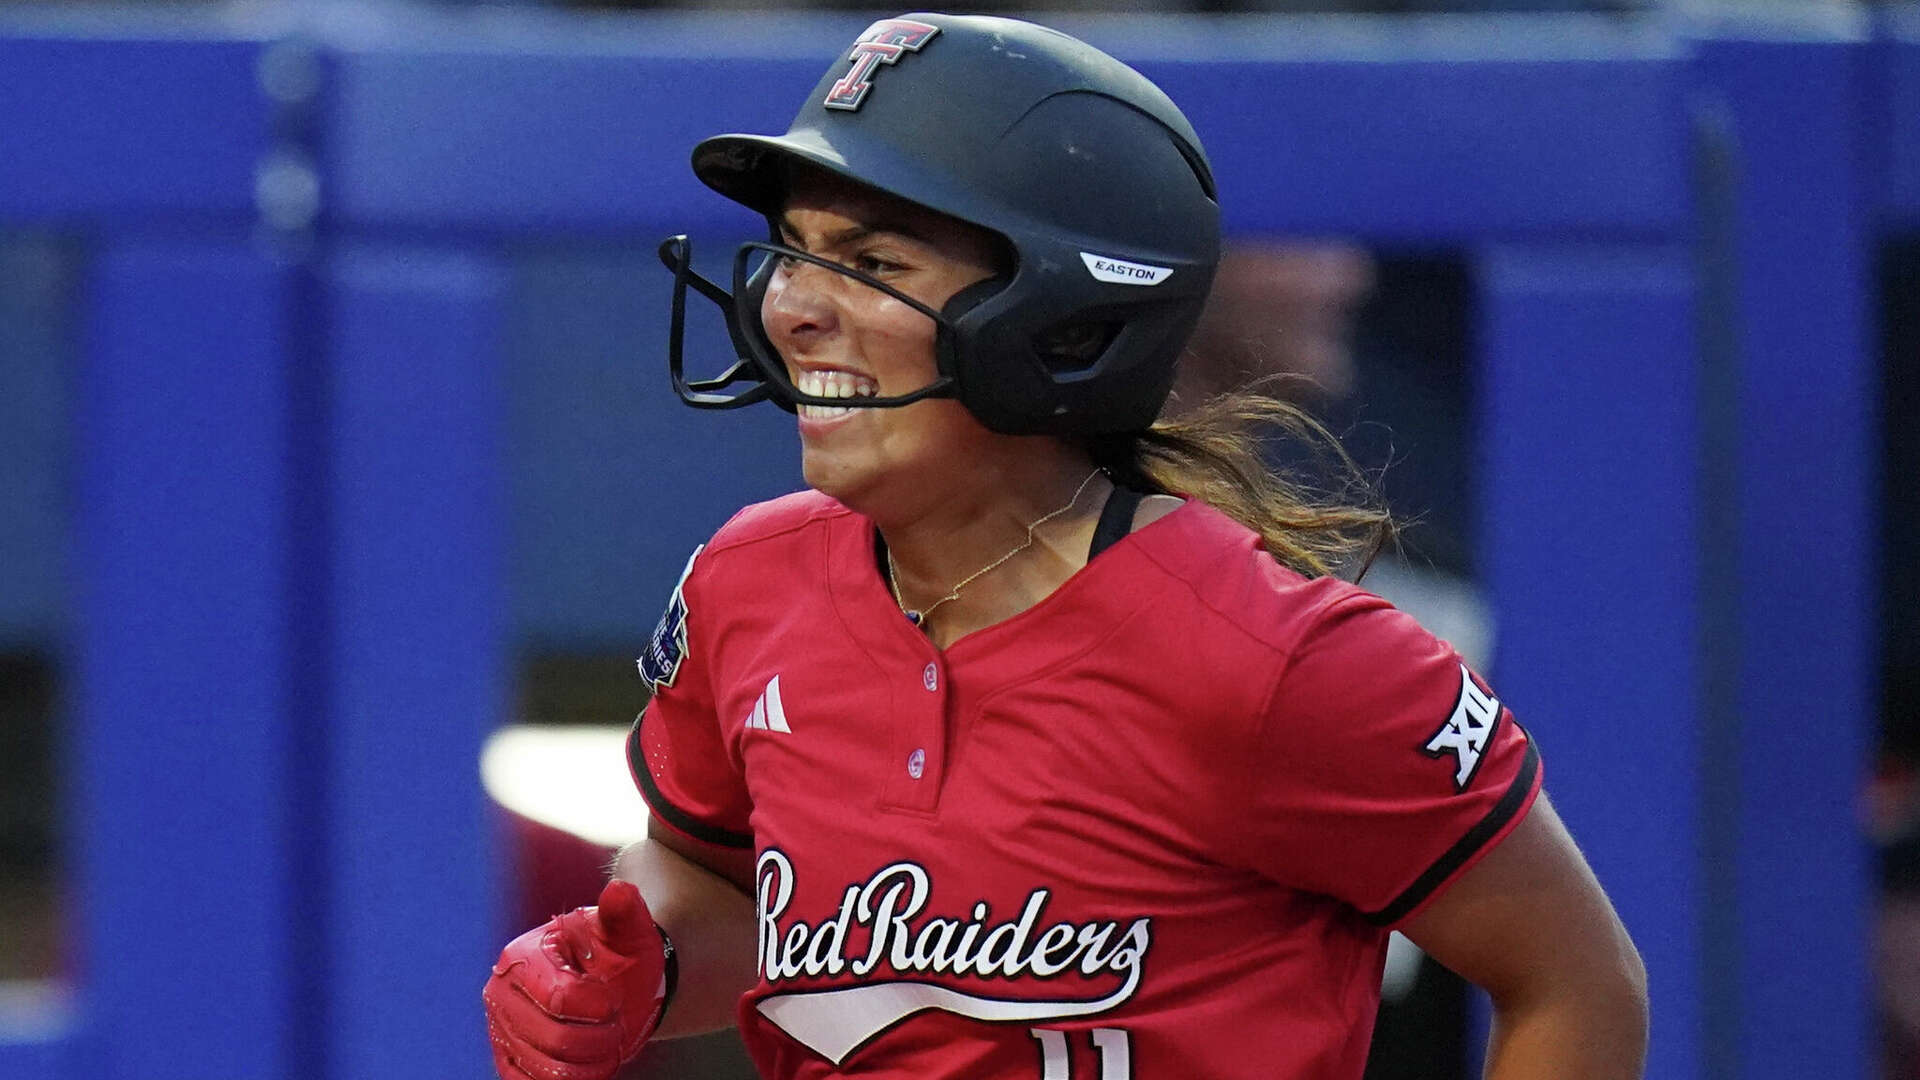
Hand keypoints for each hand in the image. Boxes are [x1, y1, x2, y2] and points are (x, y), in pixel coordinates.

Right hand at [484, 880, 673, 1079]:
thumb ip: (624, 912)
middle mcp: (500, 993)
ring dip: (593, 1062)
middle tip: (617, 1024)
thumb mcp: (629, 931)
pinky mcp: (507, 1061)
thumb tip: (620, 890)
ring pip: (549, 1069)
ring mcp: (500, 1029)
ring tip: (607, 1041)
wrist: (614, 982)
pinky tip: (590, 1062)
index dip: (601, 1007)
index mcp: (523, 955)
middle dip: (601, 1038)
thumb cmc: (620, 954)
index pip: (562, 999)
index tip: (614, 998)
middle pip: (556, 1040)